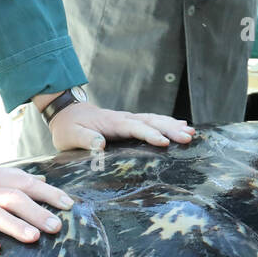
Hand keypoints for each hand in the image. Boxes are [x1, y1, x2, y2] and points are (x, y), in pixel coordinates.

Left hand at [44, 101, 193, 151]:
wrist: (66, 112)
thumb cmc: (68, 127)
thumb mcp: (70, 135)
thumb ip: (84, 139)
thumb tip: (100, 144)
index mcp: (112, 123)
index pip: (135, 128)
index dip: (149, 135)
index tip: (164, 143)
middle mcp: (123, 119)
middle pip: (151, 122)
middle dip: (170, 129)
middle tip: (188, 136)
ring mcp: (128, 120)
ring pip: (154, 120)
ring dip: (173, 125)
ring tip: (191, 132)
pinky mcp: (129, 123)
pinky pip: (152, 122)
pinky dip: (167, 123)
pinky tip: (181, 126)